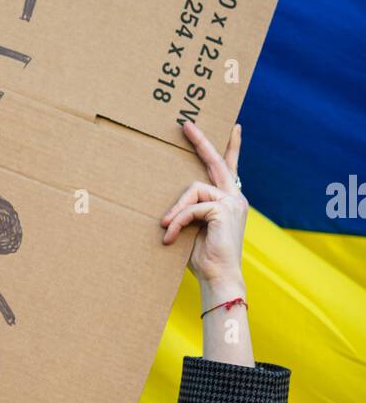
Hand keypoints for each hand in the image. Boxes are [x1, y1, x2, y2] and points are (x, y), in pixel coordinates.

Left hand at [160, 122, 247, 288]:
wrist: (218, 277)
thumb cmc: (203, 257)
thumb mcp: (193, 227)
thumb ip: (189, 210)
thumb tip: (170, 202)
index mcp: (229, 200)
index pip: (230, 167)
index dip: (232, 147)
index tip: (234, 127)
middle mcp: (234, 196)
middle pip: (216, 162)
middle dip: (200, 142)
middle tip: (186, 124)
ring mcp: (232, 201)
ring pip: (194, 188)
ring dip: (177, 209)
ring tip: (167, 228)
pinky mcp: (224, 209)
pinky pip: (192, 207)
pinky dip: (179, 221)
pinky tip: (170, 236)